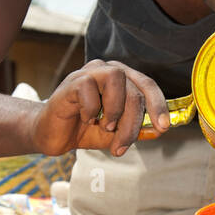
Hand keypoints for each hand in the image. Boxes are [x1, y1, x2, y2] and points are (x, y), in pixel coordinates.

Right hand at [32, 59, 169, 156]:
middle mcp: (106, 70)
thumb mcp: (116, 134)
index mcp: (121, 79)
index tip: (163, 127)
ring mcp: (88, 73)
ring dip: (116, 111)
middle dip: (133, 122)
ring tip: (105, 127)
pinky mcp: (71, 82)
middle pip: (134, 89)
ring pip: (116, 81)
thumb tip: (159, 130)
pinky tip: (84, 119)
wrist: (51, 135)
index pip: (147, 85)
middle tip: (122, 144)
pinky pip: (89, 89)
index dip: (158, 105)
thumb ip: (137, 129)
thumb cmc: (83, 129)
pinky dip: (91, 110)